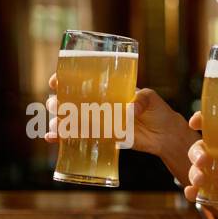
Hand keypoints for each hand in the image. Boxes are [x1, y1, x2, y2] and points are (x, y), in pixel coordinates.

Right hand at [44, 74, 194, 183]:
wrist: (165, 134)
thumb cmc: (158, 110)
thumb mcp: (151, 99)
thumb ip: (141, 100)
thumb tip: (130, 109)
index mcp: (106, 89)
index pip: (80, 81)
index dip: (64, 80)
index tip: (56, 82)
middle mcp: (97, 104)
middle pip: (69, 101)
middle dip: (58, 103)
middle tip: (58, 107)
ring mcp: (98, 121)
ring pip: (70, 119)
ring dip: (59, 121)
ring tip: (57, 126)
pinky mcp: (101, 136)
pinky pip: (79, 136)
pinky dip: (64, 138)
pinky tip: (53, 139)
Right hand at [182, 127, 217, 218]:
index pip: (217, 130)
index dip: (203, 122)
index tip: (196, 122)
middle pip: (202, 150)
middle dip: (196, 152)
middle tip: (203, 160)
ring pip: (198, 171)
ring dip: (193, 172)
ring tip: (201, 179)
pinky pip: (200, 194)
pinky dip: (192, 192)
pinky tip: (192, 192)